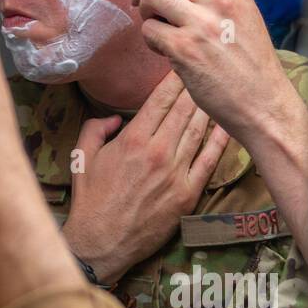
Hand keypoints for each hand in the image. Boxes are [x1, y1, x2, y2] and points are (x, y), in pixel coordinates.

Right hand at [63, 72, 229, 285]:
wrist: (102, 242)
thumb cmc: (91, 199)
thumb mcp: (82, 157)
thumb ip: (95, 128)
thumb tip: (115, 117)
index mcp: (133, 140)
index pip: (160, 100)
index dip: (172, 80)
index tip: (180, 65)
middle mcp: (158, 152)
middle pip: (184, 111)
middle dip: (194, 87)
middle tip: (203, 71)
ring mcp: (176, 174)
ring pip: (199, 132)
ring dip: (208, 109)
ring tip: (216, 92)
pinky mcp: (188, 194)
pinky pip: (209, 161)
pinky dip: (219, 142)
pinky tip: (226, 127)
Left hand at [130, 0, 292, 141]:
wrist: (262, 102)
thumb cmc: (249, 63)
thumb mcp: (242, 15)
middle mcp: (218, 0)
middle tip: (141, 5)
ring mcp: (201, 23)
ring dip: (145, 13)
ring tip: (158, 30)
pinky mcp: (185, 49)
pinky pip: (149, 31)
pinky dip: (150, 40)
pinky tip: (165, 51)